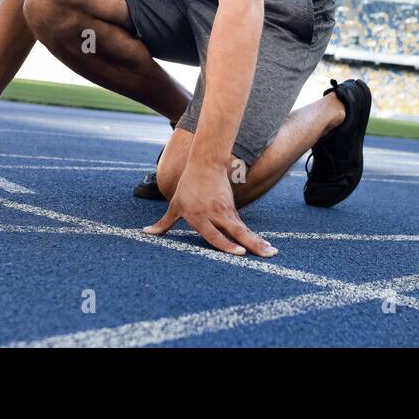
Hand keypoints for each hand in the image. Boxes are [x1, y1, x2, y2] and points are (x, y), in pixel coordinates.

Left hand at [142, 158, 276, 256]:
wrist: (206, 164)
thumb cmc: (188, 186)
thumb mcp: (175, 205)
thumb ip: (164, 223)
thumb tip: (146, 232)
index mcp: (200, 216)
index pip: (215, 234)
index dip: (227, 245)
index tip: (240, 253)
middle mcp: (216, 215)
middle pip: (236, 232)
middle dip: (252, 245)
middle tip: (267, 254)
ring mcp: (227, 212)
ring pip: (243, 230)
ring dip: (258, 241)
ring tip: (272, 252)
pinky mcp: (233, 210)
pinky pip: (242, 227)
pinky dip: (253, 237)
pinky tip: (264, 246)